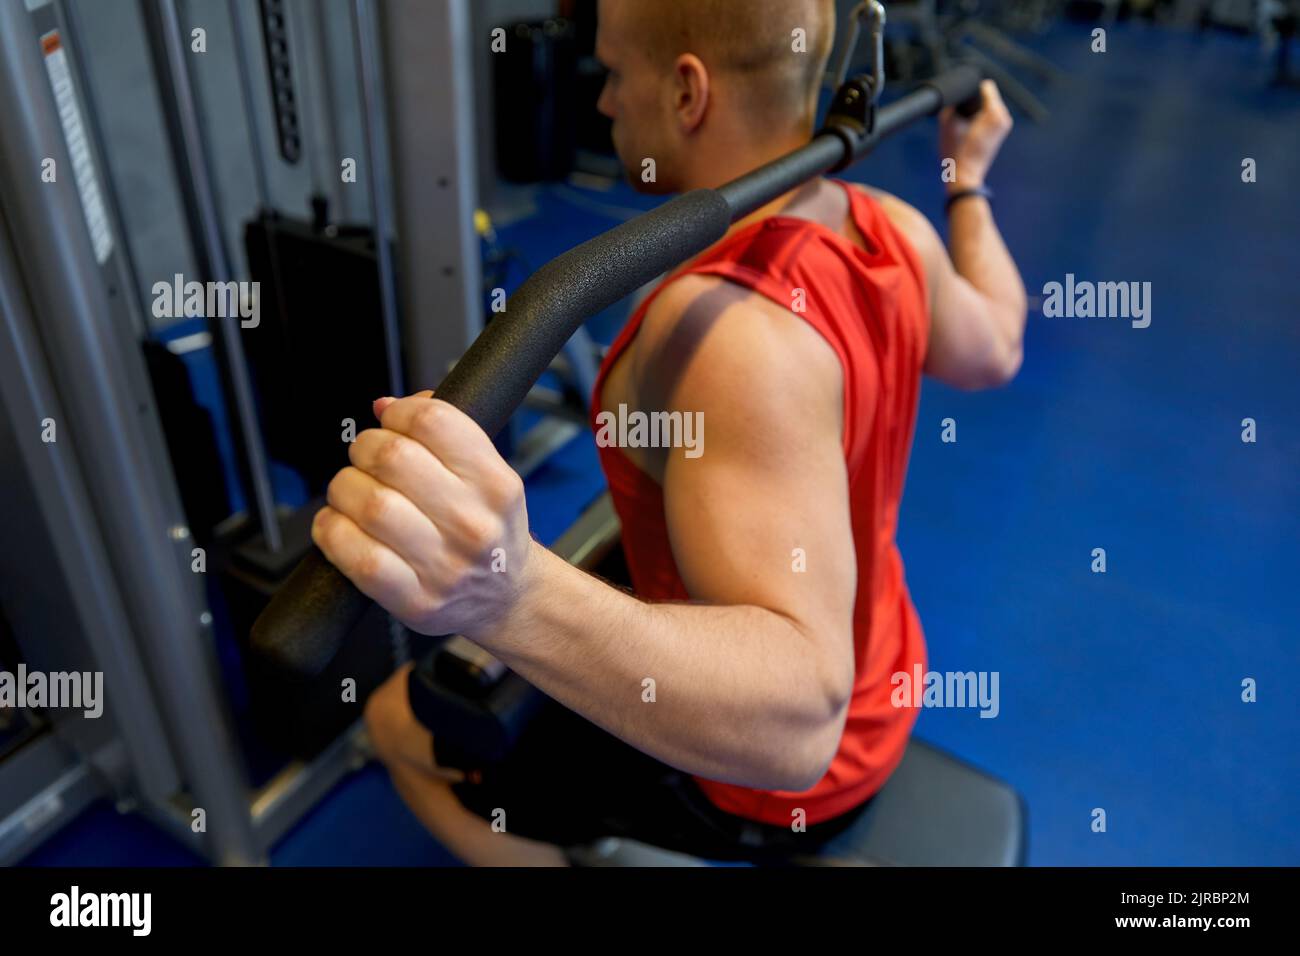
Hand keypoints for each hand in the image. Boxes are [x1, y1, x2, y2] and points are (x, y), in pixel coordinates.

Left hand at [311, 391, 535, 639]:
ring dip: (345, 489)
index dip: (399, 413)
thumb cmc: (489, 531)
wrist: (506, 598)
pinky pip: (356, 555)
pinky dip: (333, 531)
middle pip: (393, 457)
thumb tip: (385, 406)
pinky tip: (340, 525)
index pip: (435, 422)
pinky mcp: (414, 600)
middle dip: (365, 448)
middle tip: (366, 459)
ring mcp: (444, 566)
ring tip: (352, 493)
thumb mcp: (490, 476)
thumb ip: (447, 435)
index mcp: (496, 485)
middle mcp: (473, 525)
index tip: (391, 422)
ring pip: (370, 504)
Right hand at [939, 79, 1012, 192]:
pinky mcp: (1000, 131)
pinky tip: (969, 127)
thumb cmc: (955, 151)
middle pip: (987, 95)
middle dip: (973, 101)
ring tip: (964, 123)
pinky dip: (980, 116)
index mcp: (994, 112)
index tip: (960, 101)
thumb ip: (952, 104)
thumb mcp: (947, 123)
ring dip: (976, 109)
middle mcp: (1003, 116)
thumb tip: (956, 97)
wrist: (965, 175)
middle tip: (960, 115)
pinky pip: (990, 114)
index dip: (970, 90)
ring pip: (989, 104)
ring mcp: (1004, 124)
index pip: (985, 86)